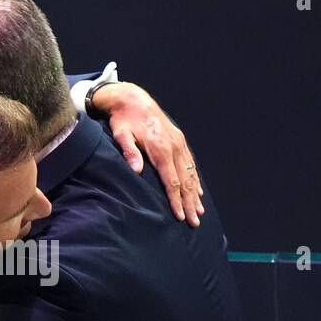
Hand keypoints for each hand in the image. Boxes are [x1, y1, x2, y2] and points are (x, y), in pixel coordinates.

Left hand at [94, 81, 204, 225]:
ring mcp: (179, 143)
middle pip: (185, 181)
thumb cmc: (124, 120)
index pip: (172, 181)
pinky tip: (198, 190)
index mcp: (161, 148)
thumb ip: (129, 152)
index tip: (180, 215)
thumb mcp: (121, 134)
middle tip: (194, 221)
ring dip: (195, 194)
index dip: (176, 200)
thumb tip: (136, 170)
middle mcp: (174, 146)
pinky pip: (190, 163)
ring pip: (190, 173)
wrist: (133, 99)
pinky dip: (195, 178)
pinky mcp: (179, 140)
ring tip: (199, 211)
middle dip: (190, 203)